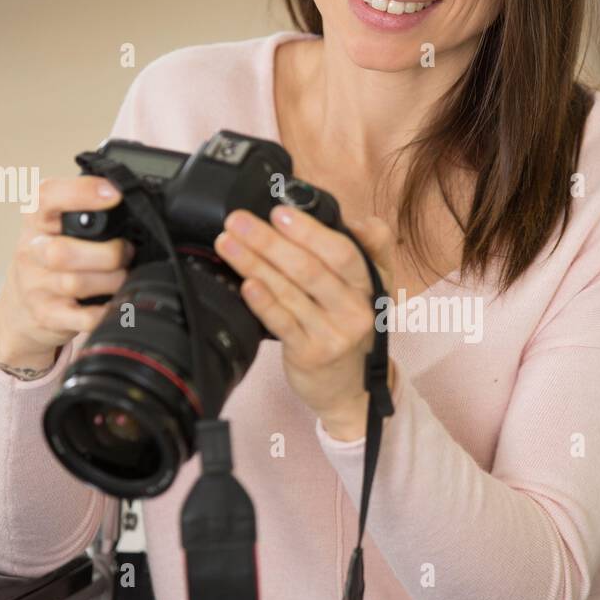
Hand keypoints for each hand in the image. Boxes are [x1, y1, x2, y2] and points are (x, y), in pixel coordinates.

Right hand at [0, 175, 133, 371]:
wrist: (21, 308)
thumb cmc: (51, 261)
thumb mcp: (57, 229)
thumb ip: (85, 214)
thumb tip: (135, 206)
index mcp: (37, 221)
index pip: (46, 197)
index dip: (81, 193)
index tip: (114, 194)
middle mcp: (31, 251)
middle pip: (63, 251)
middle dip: (108, 253)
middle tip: (126, 253)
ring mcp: (36, 286)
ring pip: (76, 283)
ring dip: (112, 281)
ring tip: (121, 277)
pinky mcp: (47, 316)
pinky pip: (85, 317)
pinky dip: (107, 311)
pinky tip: (115, 303)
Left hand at [215, 205, 396, 437]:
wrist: (351, 387)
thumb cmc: (350, 326)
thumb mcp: (373, 287)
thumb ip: (370, 247)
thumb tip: (354, 219)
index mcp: (370, 285)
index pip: (343, 252)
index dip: (309, 231)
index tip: (278, 212)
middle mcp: (356, 309)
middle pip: (310, 269)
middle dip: (268, 241)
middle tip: (236, 221)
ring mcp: (333, 334)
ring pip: (290, 292)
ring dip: (254, 263)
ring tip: (226, 243)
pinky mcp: (310, 354)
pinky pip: (282, 323)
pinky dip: (263, 302)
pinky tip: (246, 284)